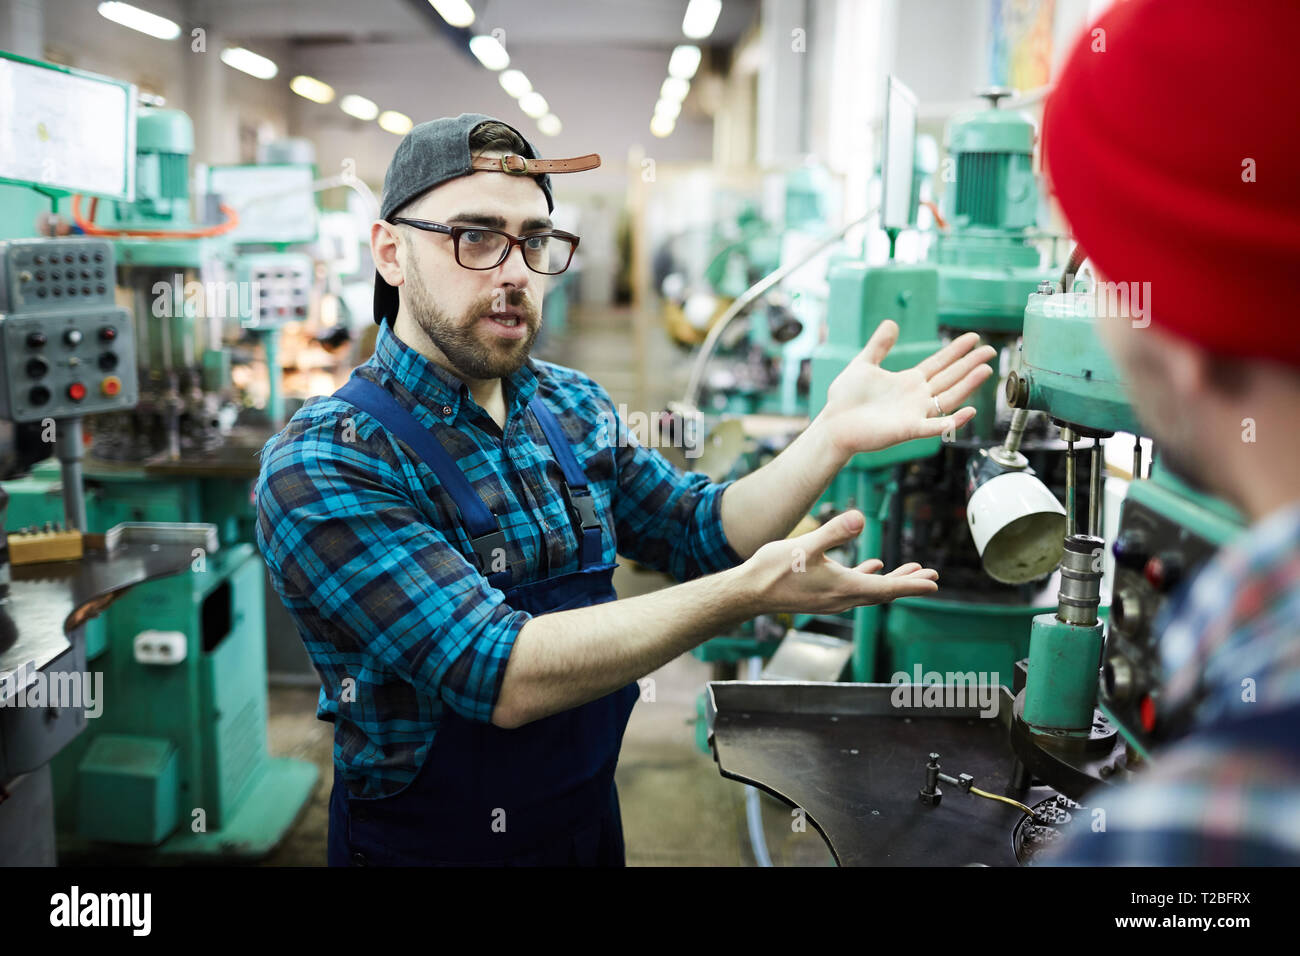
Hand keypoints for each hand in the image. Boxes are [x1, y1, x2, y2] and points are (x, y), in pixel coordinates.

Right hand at [744, 510, 938, 614]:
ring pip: (871, 591)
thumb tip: (860, 518)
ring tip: (910, 571)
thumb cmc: (773, 569)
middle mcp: (841, 598)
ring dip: (892, 582)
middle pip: (884, 593)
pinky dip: (868, 579)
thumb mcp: (806, 545)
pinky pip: (854, 588)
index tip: (934, 583)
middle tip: (931, 577)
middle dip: (909, 583)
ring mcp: (831, 599)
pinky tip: (872, 567)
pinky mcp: (821, 595)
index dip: (912, 584)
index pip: (887, 588)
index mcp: (843, 587)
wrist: (749, 591)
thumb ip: (835, 531)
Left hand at [817, 320, 996, 456]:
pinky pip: (934, 427)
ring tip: (985, 370)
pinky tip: (969, 411)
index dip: (956, 351)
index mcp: (908, 381)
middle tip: (990, 350)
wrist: (833, 424)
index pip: (939, 363)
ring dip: (967, 385)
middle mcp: (916, 397)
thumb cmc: (845, 398)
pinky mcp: (908, 429)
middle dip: (969, 364)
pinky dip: (952, 421)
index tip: (973, 337)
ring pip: (948, 398)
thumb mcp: (863, 364)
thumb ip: (879, 346)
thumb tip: (892, 323)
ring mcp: (915, 413)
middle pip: (949, 378)